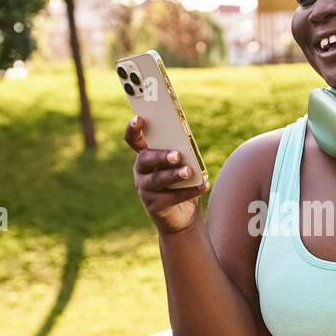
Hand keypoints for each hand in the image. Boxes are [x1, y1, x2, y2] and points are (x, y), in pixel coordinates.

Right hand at [125, 114, 208, 235]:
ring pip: (157, 179)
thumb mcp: (182, 164)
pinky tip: (203, 186)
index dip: (132, 129)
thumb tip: (188, 149)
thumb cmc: (183, 183)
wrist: (184, 216)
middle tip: (177, 155)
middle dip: (161, 156)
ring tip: (189, 172)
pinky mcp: (154, 206)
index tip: (139, 119)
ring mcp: (145, 189)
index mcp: (147, 156)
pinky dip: (189, 191)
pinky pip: (171, 197)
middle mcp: (141, 171)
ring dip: (174, 174)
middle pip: (145, 159)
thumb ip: (182, 153)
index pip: (133, 139)